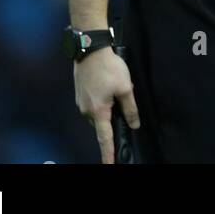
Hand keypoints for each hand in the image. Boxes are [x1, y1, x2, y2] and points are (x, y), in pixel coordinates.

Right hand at [73, 47, 139, 162]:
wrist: (90, 49)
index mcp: (98, 112)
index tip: (109, 164)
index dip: (108, 153)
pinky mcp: (79, 95)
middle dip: (111, 124)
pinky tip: (106, 91)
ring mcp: (80, 103)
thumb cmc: (109, 68)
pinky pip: (92, 107)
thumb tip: (134, 124)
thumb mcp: (125, 87)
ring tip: (114, 93)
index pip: (105, 138)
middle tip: (122, 108)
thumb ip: (130, 108)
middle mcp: (86, 111)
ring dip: (106, 112)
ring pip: (97, 115)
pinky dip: (101, 105)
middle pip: (101, 126)